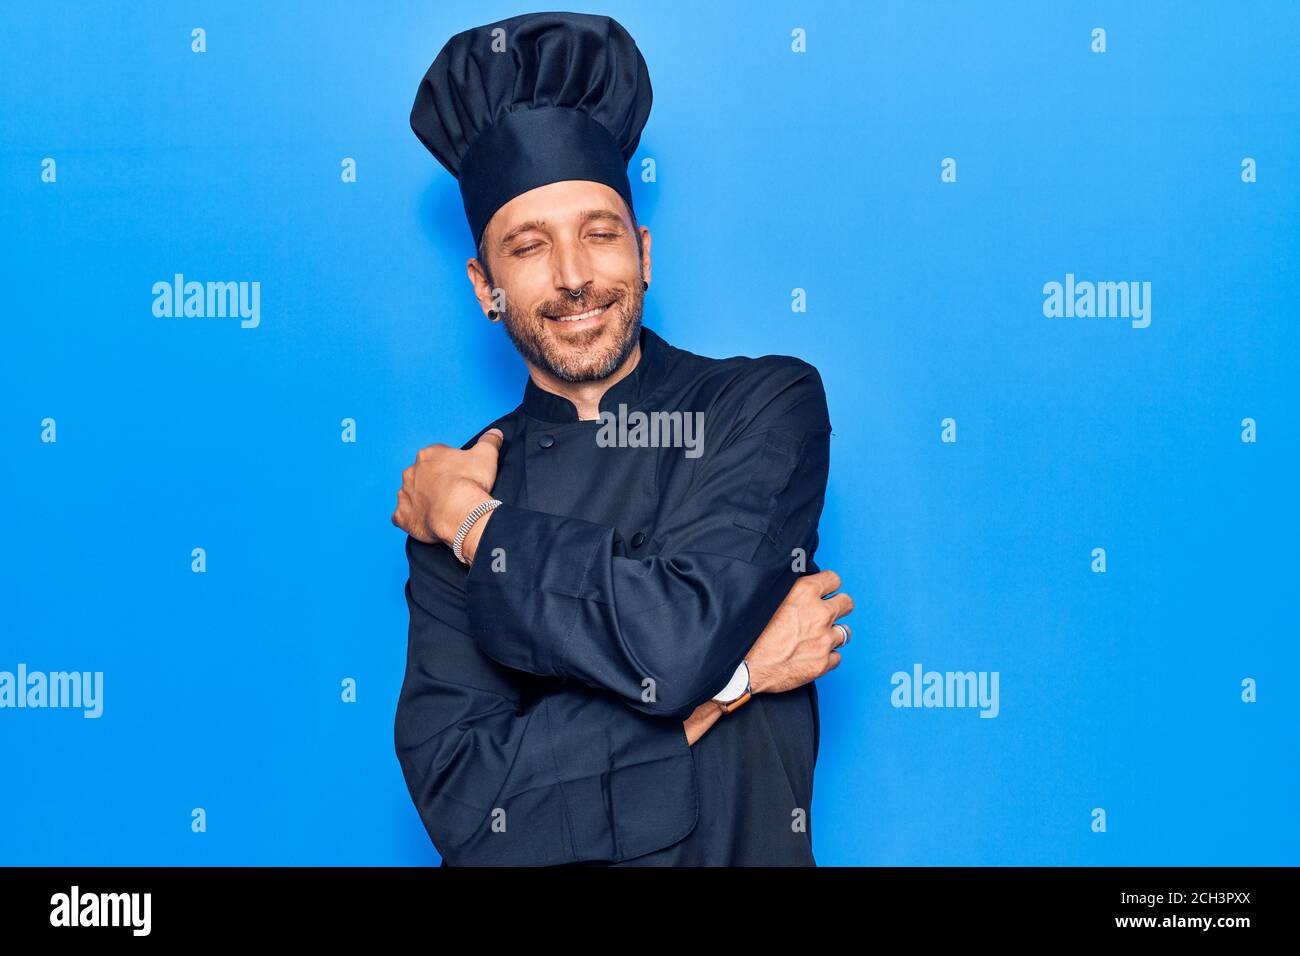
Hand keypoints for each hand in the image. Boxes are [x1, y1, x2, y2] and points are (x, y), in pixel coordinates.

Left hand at [392, 429, 503, 544]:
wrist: (459, 512)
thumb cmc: (470, 482)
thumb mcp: (486, 456)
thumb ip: (489, 442)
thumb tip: (495, 434)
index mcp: (429, 455)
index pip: (437, 455)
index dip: (449, 465)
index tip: (459, 474)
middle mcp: (412, 472)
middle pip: (421, 474)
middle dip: (433, 482)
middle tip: (451, 492)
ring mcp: (405, 494)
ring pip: (409, 494)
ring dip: (420, 499)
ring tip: (440, 508)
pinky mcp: (403, 516)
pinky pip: (402, 516)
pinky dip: (410, 518)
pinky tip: (422, 521)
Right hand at [745, 569, 851, 693]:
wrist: (745, 666)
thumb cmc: (751, 633)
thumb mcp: (769, 599)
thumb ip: (791, 591)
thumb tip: (800, 585)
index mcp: (804, 593)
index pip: (833, 579)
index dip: (828, 585)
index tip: (825, 591)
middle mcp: (819, 614)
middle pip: (847, 603)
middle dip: (838, 607)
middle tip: (827, 614)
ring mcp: (824, 639)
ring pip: (845, 632)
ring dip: (833, 634)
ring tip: (818, 638)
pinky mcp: (824, 662)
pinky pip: (837, 657)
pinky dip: (828, 657)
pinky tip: (813, 655)